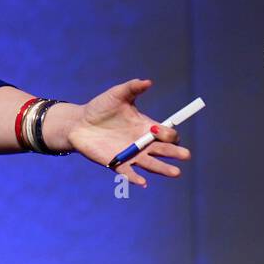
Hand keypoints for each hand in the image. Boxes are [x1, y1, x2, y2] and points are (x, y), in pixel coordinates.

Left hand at [66, 78, 190, 186]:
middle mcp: (142, 143)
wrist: (78, 123)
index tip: (159, 129)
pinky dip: (135, 178)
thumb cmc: (100, 107)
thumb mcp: (117, 95)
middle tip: (185, 155)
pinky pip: (128, 173)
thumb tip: (148, 81)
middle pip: (164, 150)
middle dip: (175, 153)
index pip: (166, 134)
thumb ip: (132, 88)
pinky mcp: (116, 162)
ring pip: (151, 164)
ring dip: (163, 169)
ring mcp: (130, 154)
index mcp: (146, 127)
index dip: (168, 133)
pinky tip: (142, 182)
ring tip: (175, 173)